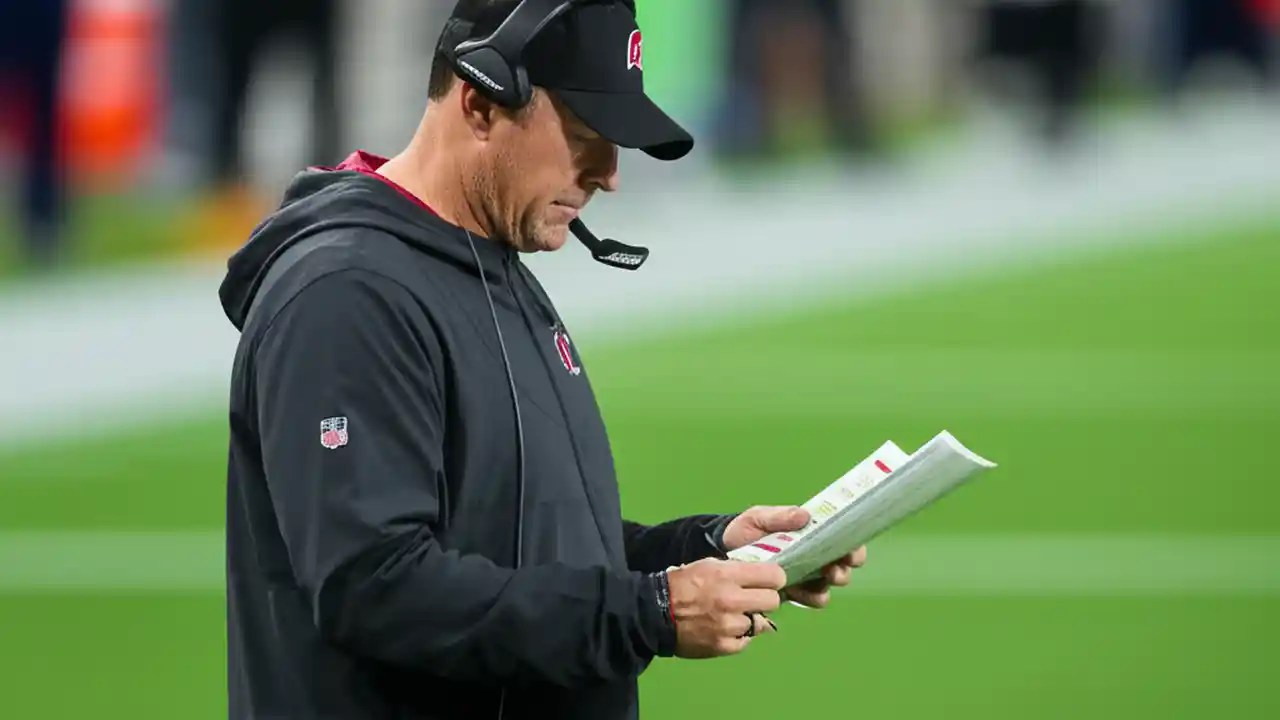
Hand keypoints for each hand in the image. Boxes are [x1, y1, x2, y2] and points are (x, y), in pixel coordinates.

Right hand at [665, 558, 785, 657]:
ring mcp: (730, 626)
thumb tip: (761, 577)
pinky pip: (747, 640)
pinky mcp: (725, 646)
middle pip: (773, 600)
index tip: (769, 580)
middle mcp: (732, 600)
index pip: (774, 576)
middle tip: (754, 598)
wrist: (656, 613)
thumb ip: (736, 570)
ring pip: (760, 622)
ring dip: (750, 618)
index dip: (774, 578)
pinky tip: (725, 628)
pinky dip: (739, 635)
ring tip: (732, 615)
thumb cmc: (683, 583)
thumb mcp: (709, 565)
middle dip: (765, 598)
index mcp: (727, 575)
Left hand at [721, 505, 867, 608]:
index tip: (852, 548)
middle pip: (842, 565)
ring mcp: (803, 576)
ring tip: (826, 577)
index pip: (841, 540)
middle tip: (837, 566)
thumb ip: (780, 517)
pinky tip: (806, 592)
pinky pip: (810, 598)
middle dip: (845, 567)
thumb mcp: (759, 517)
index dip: (853, 546)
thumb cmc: (743, 530)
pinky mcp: (790, 593)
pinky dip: (812, 596)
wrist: (719, 552)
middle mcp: (812, 557)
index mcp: (809, 535)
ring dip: (831, 583)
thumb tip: (805, 515)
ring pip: (828, 584)